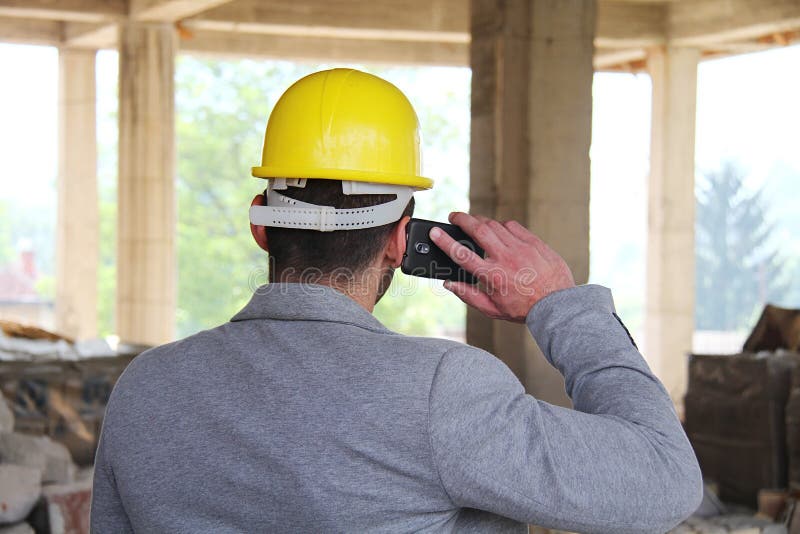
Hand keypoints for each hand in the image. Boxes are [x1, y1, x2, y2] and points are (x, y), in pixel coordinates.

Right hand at [429, 212, 574, 322]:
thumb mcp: (492, 309)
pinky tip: (499, 230)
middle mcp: (505, 258)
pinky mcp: (534, 242)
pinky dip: (501, 225)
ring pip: (494, 225)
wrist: (557, 305)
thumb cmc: (524, 309)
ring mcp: (521, 248)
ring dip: (480, 221)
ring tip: (474, 222)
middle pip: (478, 230)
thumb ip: (468, 295)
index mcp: (492, 276)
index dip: (445, 241)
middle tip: (454, 216)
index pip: (462, 255)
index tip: (435, 232)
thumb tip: (449, 283)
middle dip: (462, 219)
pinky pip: (513, 226)